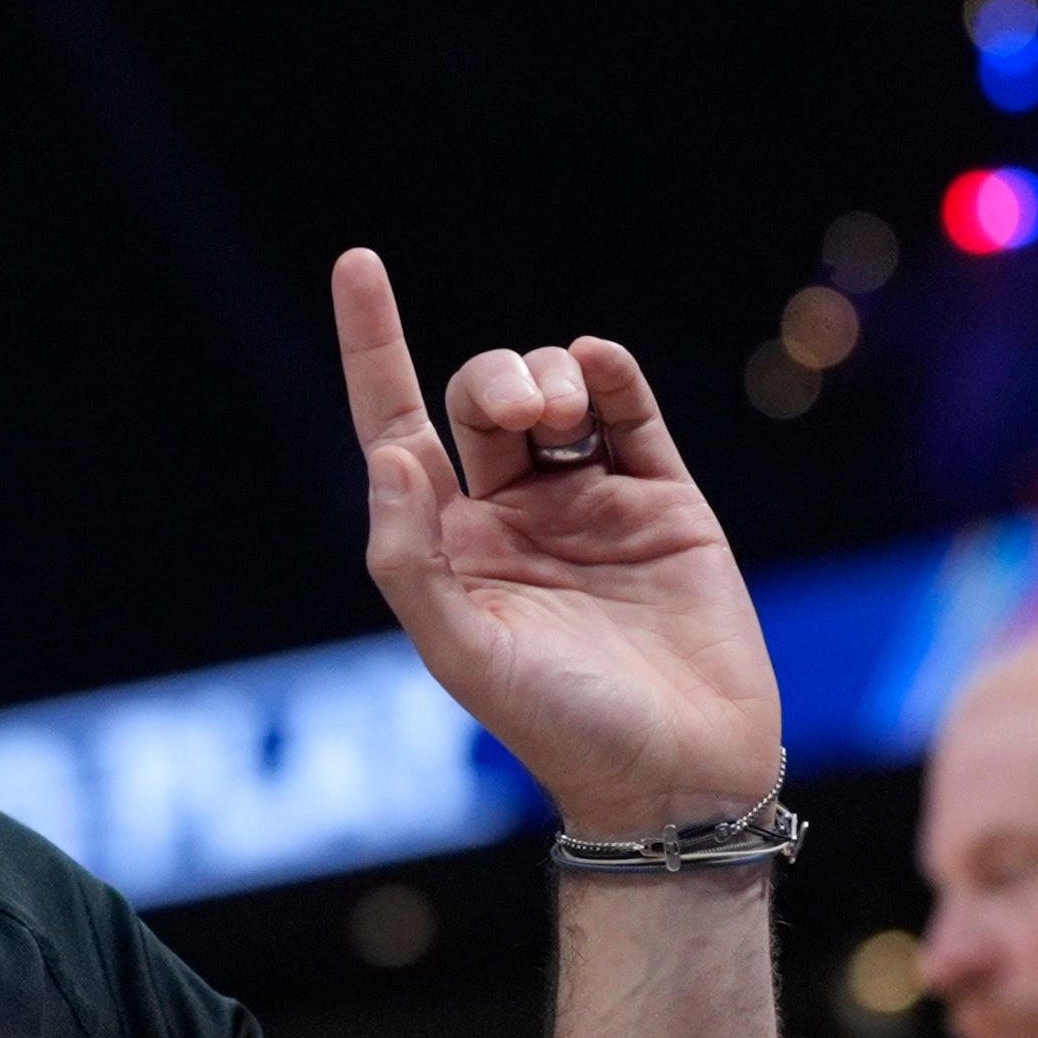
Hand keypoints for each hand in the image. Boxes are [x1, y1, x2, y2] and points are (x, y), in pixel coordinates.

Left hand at [332, 251, 781, 840]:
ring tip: (563, 415)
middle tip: (525, 416)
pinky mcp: (663, 500)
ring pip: (551, 393)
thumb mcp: (462, 655)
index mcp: (449, 544)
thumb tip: (390, 454)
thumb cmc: (560, 728)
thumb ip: (411, 557)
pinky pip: (631, 412)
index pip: (394, 423)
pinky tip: (597, 369)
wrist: (680, 774)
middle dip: (493, 381)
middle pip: (478, 399)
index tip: (357, 263)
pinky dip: (610, 373)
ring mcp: (589, 502)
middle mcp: (512, 514)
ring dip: (546, 377)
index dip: (372, 345)